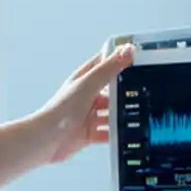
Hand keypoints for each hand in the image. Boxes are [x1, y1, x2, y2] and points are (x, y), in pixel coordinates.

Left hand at [30, 44, 135, 164]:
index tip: (138, 58)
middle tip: (145, 91)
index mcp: (84, 80)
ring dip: (123, 115)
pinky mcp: (90, 134)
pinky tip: (128, 134)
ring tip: (140, 115)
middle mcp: (87, 96)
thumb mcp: (88, 84)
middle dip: (126, 93)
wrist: (46, 139)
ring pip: (112, 113)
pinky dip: (117, 134)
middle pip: (112, 91)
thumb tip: (126, 50)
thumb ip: (109, 68)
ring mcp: (89, 115)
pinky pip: (108, 132)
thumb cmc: (60, 110)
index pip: (104, 64)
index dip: (119, 60)